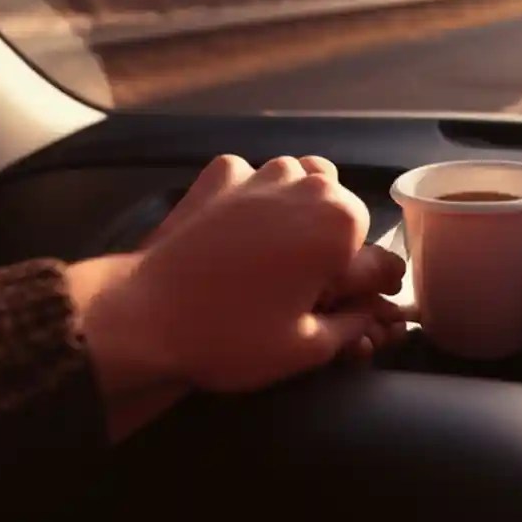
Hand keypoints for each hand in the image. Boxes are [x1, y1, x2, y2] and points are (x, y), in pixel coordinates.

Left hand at [78, 155, 405, 396]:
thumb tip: (378, 315)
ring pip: (299, 180)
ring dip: (297, 210)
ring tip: (275, 253)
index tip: (355, 307)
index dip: (372, 288)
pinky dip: (251, 200)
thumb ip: (355, 324)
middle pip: (341, 208)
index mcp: (339, 225)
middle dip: (334, 241)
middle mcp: (307, 185)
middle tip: (310, 283)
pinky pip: (251, 179)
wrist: (143, 316)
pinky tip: (237, 232)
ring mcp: (258, 174)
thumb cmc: (232, 337)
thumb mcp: (307, 347)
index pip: (379, 256)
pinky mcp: (218, 175)